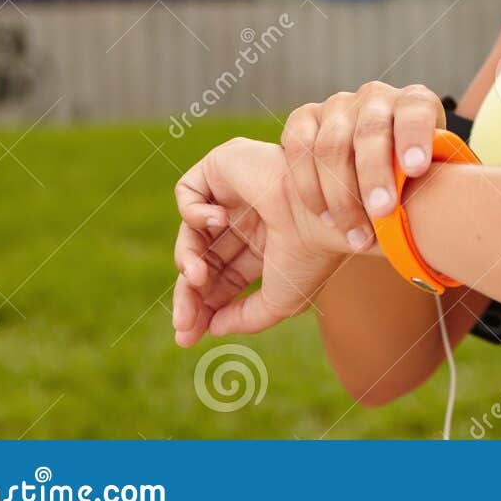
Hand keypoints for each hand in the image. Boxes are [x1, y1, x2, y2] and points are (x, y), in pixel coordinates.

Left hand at [171, 136, 357, 345]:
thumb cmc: (308, 255)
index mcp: (269, 245)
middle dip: (189, 293)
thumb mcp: (277, 302)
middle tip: (182, 322)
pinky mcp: (223, 165)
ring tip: (196, 276)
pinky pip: (187, 193)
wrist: (318, 208)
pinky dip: (192, 213)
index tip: (188, 336)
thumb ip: (244, 318)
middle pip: (204, 259)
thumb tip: (212, 327)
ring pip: (191, 233)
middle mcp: (251, 218)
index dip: (204, 305)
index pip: (224, 277)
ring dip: (186, 260)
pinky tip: (218, 220)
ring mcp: (237, 192)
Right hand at [279, 82, 448, 248]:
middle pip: (371, 130)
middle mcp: (376, 97)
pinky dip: (310, 187)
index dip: (415, 136)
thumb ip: (428, 188)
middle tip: (382, 212)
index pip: (416, 110)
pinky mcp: (305, 117)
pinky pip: (300, 147)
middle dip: (375, 175)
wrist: (367, 184)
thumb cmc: (409, 184)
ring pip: (332, 145)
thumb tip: (432, 215)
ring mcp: (338, 105)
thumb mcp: (426, 181)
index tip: (416, 169)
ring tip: (357, 234)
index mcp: (414, 102)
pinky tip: (325, 216)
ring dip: (342, 195)